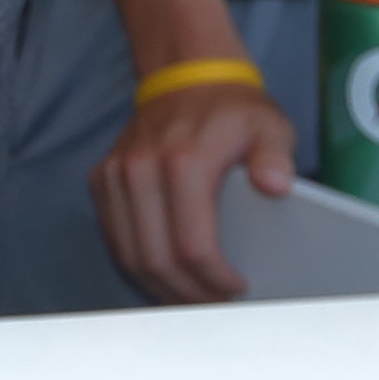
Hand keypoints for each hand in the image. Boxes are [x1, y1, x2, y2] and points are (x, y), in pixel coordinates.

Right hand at [93, 75, 294, 304]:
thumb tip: (275, 185)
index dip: (214, 279)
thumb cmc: (231, 110)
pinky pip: (114, 237)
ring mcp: (116, 175)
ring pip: (129, 254)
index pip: (192, 245)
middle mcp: (140, 170)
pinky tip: (165, 274)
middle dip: (188, 293)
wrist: (185, 77)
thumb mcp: (268, 126)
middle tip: (216, 303)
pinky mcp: (102, 180)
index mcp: (182, 162)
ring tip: (192, 296)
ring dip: (160, 286)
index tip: (237, 287)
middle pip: (155, 259)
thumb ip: (275, 155)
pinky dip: (137, 263)